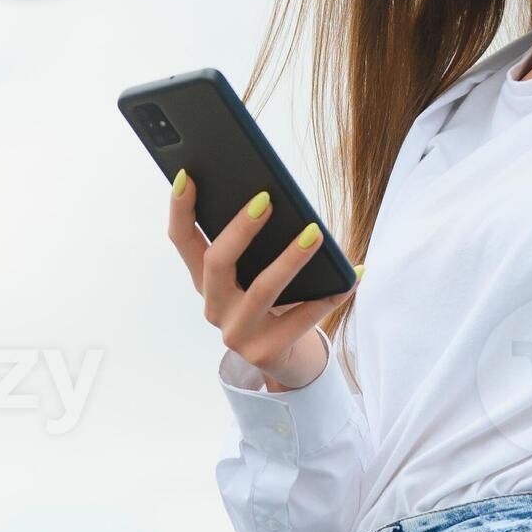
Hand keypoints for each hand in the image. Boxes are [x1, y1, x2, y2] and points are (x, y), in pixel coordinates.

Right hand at [166, 171, 347, 389]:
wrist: (284, 357)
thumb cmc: (273, 302)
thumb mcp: (255, 272)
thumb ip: (255, 244)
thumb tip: (277, 201)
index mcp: (206, 281)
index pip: (182, 240)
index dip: (180, 209)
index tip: (186, 174)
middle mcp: (214, 306)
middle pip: (216, 263)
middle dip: (239, 229)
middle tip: (266, 200)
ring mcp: (238, 333)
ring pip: (262, 290)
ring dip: (290, 258)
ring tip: (315, 233)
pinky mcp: (266, 352)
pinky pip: (302, 319)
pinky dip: (329, 296)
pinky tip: (351, 275)